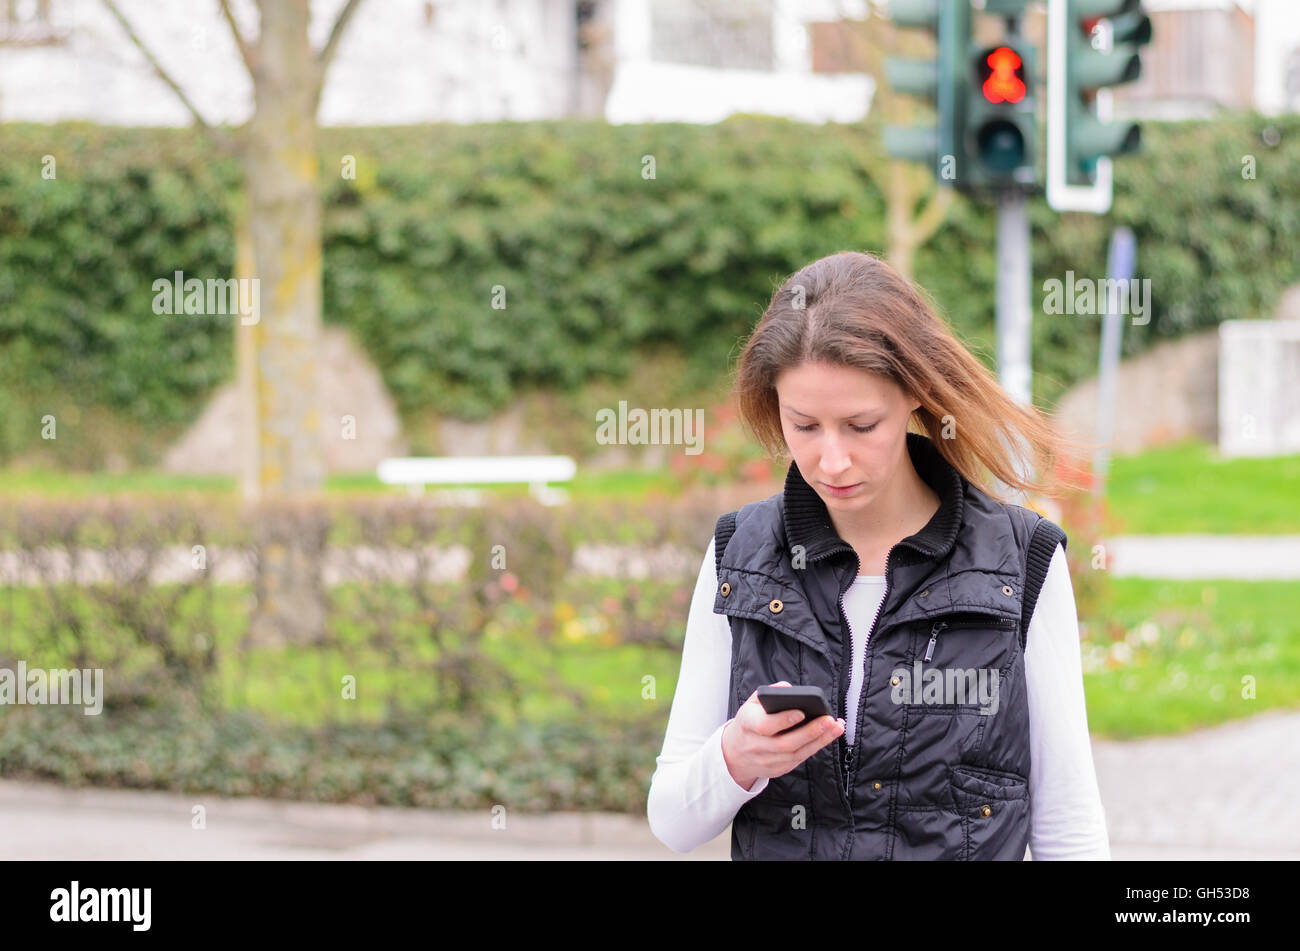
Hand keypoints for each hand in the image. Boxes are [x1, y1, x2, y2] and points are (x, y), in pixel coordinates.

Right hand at [721, 681, 844, 790]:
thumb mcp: (751, 704)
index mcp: (748, 725)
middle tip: (828, 719)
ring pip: (796, 754)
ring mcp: (767, 761)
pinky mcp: (778, 770)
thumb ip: (768, 693)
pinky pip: (799, 760)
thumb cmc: (749, 723)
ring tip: (835, 727)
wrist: (735, 753)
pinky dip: (815, 747)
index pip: (765, 726)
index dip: (783, 720)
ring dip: (819, 741)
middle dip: (810, 732)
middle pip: (785, 744)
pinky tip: (828, 736)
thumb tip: (787, 688)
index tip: (801, 712)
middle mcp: (756, 746)